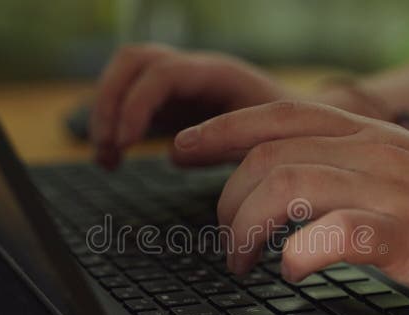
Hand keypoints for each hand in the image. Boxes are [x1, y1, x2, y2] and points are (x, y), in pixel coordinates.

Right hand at [90, 43, 287, 168]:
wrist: (303, 125)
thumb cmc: (288, 133)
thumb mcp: (264, 140)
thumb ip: (225, 145)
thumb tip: (173, 154)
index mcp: (216, 74)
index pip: (163, 73)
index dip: (137, 104)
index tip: (126, 144)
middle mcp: (192, 71)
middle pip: (133, 60)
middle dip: (109, 101)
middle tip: (109, 147)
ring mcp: (178, 84)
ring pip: (124, 76)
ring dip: (105, 113)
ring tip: (107, 159)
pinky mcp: (169, 103)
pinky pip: (128, 101)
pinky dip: (113, 126)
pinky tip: (113, 160)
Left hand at [174, 101, 408, 314]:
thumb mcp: (404, 170)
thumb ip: (350, 167)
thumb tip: (289, 186)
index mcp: (370, 135)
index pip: (278, 114)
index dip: (220, 129)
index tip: (181, 150)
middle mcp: (374, 153)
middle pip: (268, 156)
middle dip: (226, 200)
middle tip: (223, 239)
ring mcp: (391, 192)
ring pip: (288, 187)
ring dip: (248, 230)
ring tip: (243, 264)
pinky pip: (336, 235)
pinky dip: (301, 257)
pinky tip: (295, 273)